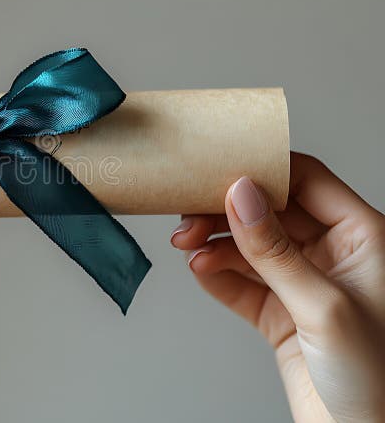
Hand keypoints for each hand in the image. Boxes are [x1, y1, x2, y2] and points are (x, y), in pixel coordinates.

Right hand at [171, 152, 384, 422]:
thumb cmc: (376, 381)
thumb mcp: (324, 307)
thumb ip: (275, 250)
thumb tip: (240, 196)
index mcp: (362, 237)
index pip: (306, 181)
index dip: (263, 172)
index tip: (220, 172)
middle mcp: (331, 254)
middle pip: (268, 211)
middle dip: (225, 211)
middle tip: (190, 215)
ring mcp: (301, 284)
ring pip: (248, 246)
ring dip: (214, 242)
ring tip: (187, 246)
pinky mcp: (278, 314)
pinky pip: (239, 282)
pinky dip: (216, 274)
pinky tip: (200, 269)